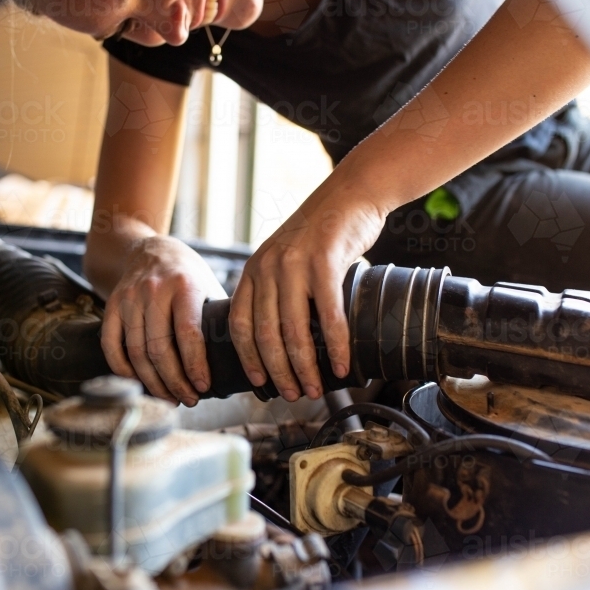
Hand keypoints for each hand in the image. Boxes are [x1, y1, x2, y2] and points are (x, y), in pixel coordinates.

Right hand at [100, 235, 227, 405]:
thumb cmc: (188, 276)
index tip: (203, 387)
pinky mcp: (112, 304)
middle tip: (189, 399)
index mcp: (184, 285)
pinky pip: (111, 344)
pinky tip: (139, 383)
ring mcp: (130, 297)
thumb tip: (241, 359)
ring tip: (169, 397)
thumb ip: (218, 317)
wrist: (152, 250)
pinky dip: (122, 369)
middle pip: (159, 348)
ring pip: (136, 352)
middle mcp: (154, 290)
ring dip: (152, 382)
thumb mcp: (209, 286)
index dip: (195, 365)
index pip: (188, 333)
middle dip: (175, 381)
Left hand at [229, 191, 386, 401]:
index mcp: (253, 271)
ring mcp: (294, 264)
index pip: (240, 324)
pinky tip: (342, 365)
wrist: (350, 195)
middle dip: (279, 372)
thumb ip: (276, 291)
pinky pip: (329, 314)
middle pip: (266, 334)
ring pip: (294, 330)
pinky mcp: (325, 262)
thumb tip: (281, 340)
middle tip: (294, 395)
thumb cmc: (321, 234)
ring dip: (306, 367)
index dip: (248, 359)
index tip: (260, 383)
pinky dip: (336, 345)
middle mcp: (267, 268)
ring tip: (316, 388)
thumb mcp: (284, 259)